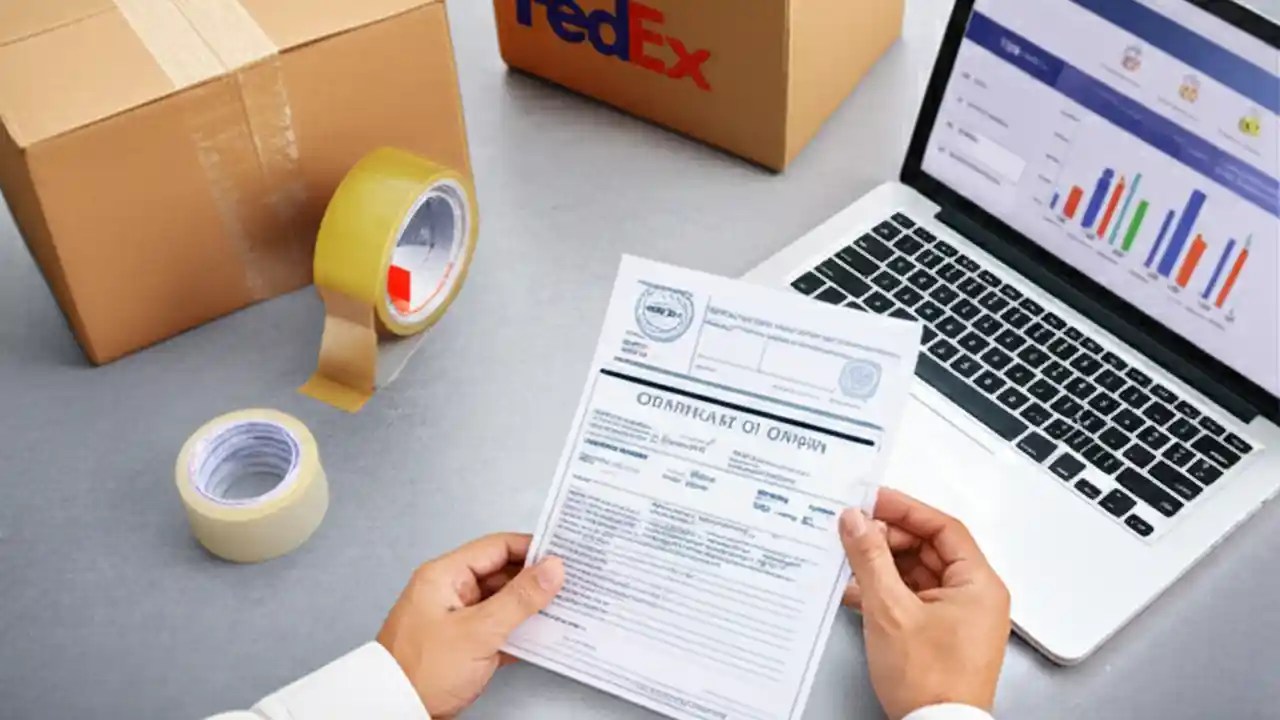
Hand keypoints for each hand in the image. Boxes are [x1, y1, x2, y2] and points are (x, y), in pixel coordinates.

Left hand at [377, 533, 563, 717]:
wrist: (393, 710)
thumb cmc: (421, 671)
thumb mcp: (479, 631)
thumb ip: (519, 598)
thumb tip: (552, 569)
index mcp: (445, 576)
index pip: (496, 547)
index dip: (531, 549)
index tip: (563, 555)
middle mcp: (450, 591)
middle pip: (502, 574)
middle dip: (535, 580)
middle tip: (570, 584)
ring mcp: (457, 618)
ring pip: (502, 602)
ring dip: (530, 608)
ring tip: (563, 609)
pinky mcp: (463, 643)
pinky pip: (497, 627)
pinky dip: (519, 631)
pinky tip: (541, 637)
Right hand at [840, 489, 1009, 719]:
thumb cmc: (928, 681)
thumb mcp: (890, 609)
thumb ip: (870, 558)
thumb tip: (856, 521)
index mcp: (979, 584)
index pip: (944, 528)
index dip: (906, 510)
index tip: (874, 500)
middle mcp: (976, 597)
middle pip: (930, 549)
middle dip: (889, 539)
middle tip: (854, 531)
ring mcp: (959, 617)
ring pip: (918, 574)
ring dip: (883, 566)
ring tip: (849, 559)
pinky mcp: (942, 635)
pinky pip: (913, 599)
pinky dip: (887, 592)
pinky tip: (857, 591)